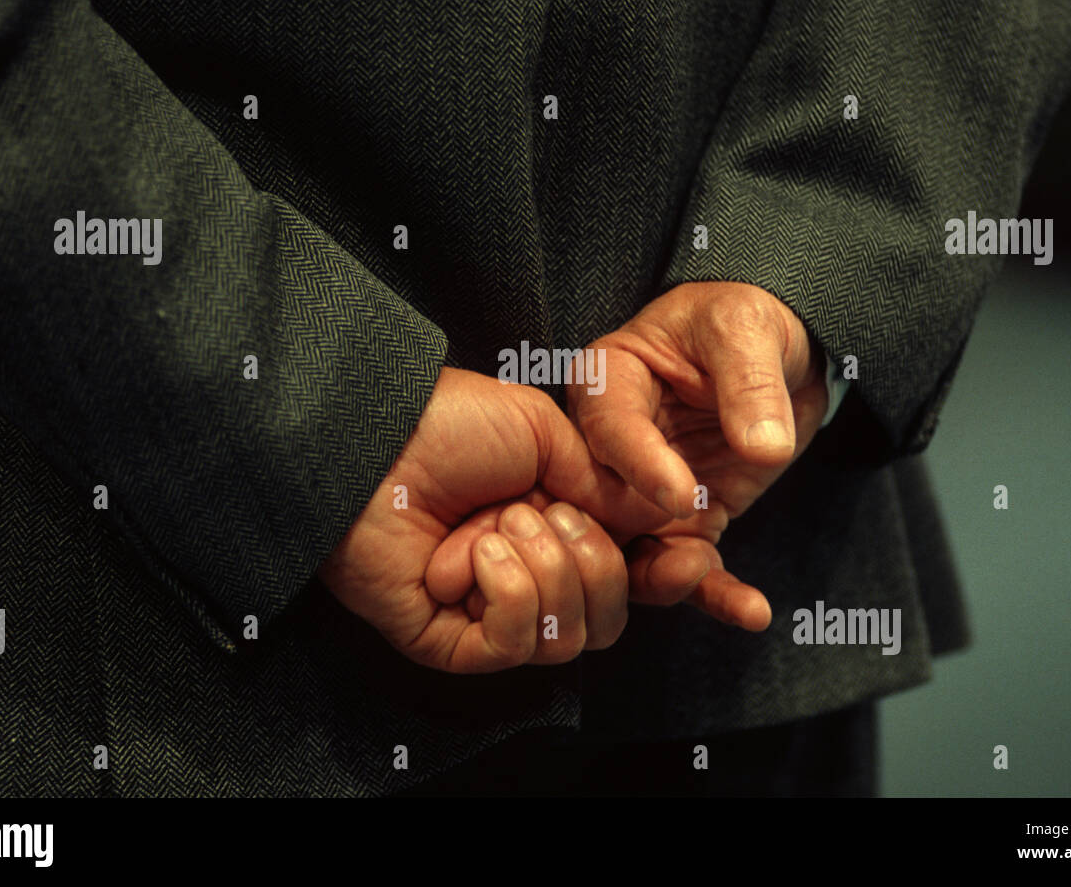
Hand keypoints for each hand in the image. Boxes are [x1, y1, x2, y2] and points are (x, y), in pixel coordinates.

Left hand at [318, 367, 672, 673]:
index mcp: (559, 527)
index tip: (695, 554)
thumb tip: (664, 520)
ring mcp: (491, 610)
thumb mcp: (547, 432)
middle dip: (597, 563)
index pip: (633, 575)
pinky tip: (479, 554)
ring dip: (547, 572)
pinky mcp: (451, 640)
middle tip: (550, 512)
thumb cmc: (449, 422)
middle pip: (610, 617)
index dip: (673, 575)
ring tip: (501, 524)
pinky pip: (514, 647)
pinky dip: (510, 596)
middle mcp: (532, 573)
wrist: (374, 436)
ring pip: (569, 637)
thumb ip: (608, 483)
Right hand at [567, 281, 829, 630]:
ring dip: (669, 578)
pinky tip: (751, 611)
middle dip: (632, 541)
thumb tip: (762, 445)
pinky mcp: (684, 523)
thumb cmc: (745, 320)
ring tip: (711, 581)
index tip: (681, 494)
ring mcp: (641, 491)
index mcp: (606, 382)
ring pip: (634, 548)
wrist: (783, 353)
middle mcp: (607, 446)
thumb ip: (750, 382)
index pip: (609, 429)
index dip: (640, 465)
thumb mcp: (746, 328)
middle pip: (599, 503)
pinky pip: (691, 566)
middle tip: (681, 562)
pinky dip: (717, 594)